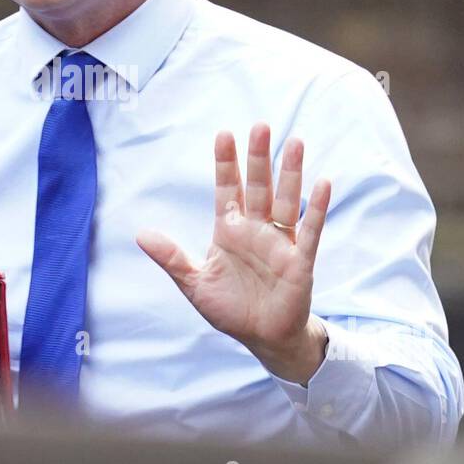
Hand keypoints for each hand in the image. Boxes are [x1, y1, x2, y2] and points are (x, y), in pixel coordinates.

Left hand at [136, 122, 332, 383]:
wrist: (261, 338)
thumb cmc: (230, 308)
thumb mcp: (195, 283)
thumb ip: (171, 257)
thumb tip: (140, 234)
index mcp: (230, 231)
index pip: (228, 189)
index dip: (226, 164)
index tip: (224, 134)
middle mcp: (257, 230)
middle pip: (259, 186)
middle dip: (258, 158)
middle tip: (260, 126)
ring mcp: (280, 242)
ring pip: (286, 200)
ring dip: (290, 173)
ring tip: (295, 142)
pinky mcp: (300, 261)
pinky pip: (310, 231)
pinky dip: (316, 208)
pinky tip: (323, 183)